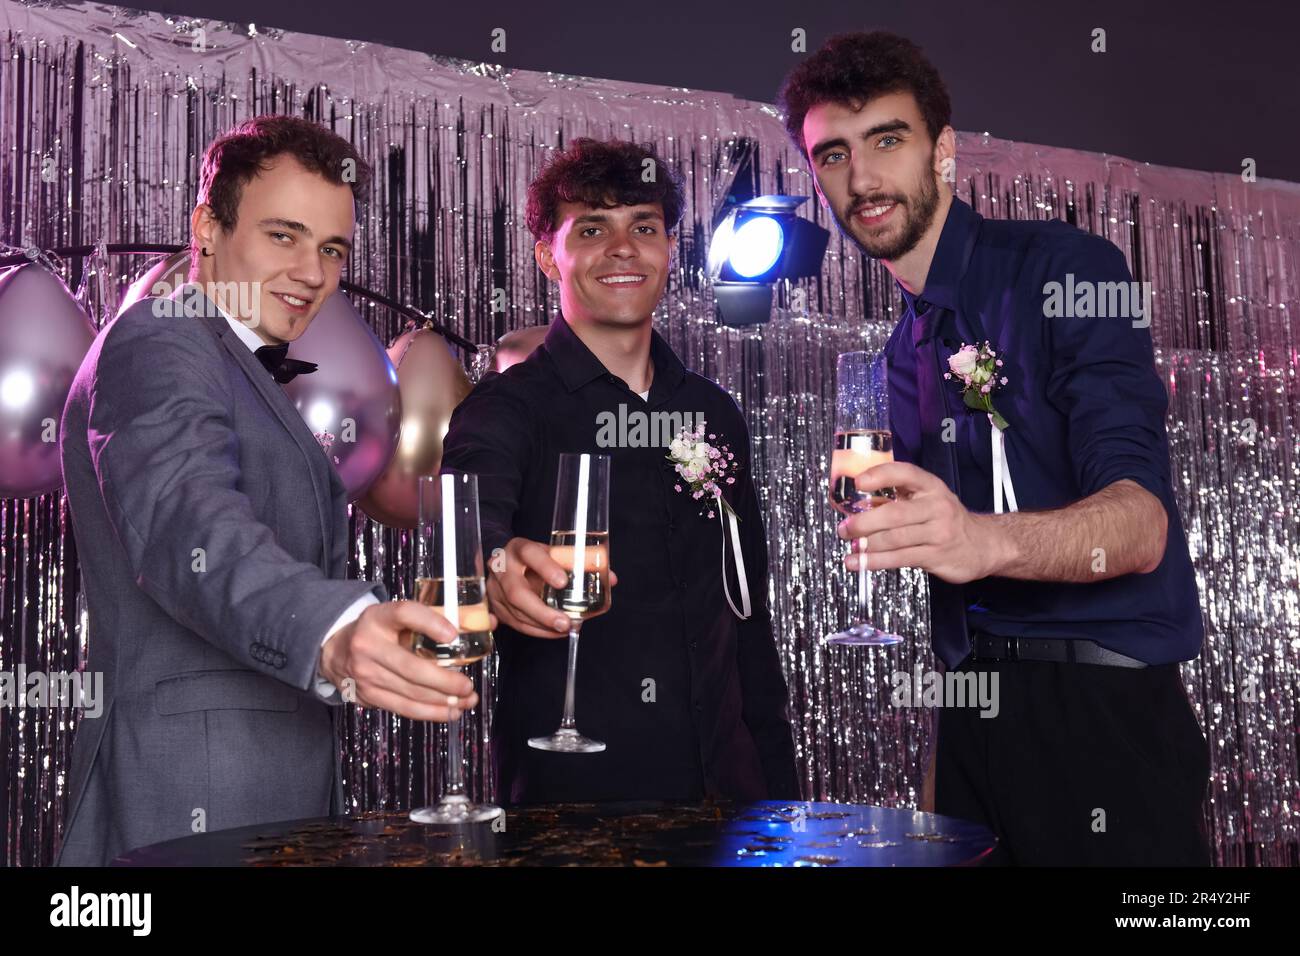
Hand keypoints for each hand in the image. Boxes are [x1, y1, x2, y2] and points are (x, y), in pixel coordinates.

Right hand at [319, 600, 492, 720]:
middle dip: (445, 681)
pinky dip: (429, 713)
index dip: (430, 623)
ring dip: (443, 701)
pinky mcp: (367, 695)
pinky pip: (403, 708)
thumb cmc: (380, 631)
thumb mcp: (397, 617)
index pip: (405, 614)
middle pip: (411, 666)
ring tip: (466, 700)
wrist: (334, 651)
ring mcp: (365, 673)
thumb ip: (436, 618)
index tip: (453, 635)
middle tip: (468, 686)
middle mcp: (368, 644)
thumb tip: (490, 622)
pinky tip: (449, 712)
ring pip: (410, 692)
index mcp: (378, 617)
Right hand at [485, 536, 618, 638]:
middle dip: (542, 611)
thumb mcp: (553, 554)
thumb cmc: (536, 559)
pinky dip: (537, 631)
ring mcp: (494, 589)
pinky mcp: (495, 607)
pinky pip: (514, 624)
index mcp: (518, 548)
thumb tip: (611, 579)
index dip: (545, 567)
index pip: (530, 554)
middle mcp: (501, 568)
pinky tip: (555, 632)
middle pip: (516, 592)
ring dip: (542, 625)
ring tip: (565, 629)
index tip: (563, 582)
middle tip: (565, 622)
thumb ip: (580, 564)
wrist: (505, 564)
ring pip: (515, 612)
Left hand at [838, 461, 1004, 584]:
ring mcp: (939, 532)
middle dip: (864, 522)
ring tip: (850, 547)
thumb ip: (899, 498)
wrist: (984, 544)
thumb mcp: (929, 499)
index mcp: (931, 487)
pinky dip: (875, 562)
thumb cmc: (945, 519)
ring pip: (895, 539)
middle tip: (844, 529)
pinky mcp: (937, 556)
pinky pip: (900, 558)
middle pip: (894, 513)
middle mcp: (937, 507)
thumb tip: (856, 506)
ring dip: (867, 545)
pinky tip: (858, 563)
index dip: (880, 475)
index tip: (858, 483)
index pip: (905, 473)